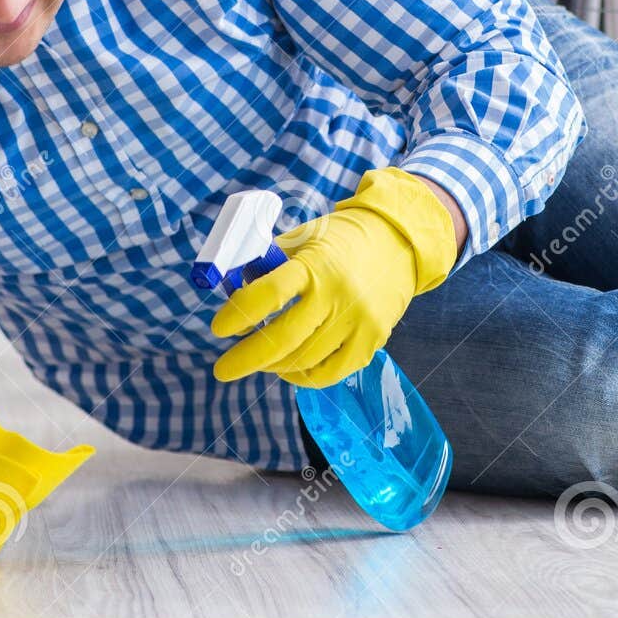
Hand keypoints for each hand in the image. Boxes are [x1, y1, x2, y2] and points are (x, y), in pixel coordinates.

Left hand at [211, 167, 457, 387]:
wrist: (398, 243)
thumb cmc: (340, 241)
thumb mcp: (301, 240)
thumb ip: (267, 265)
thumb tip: (231, 294)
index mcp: (316, 264)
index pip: (270, 293)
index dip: (239, 313)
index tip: (218, 328)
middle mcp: (338, 295)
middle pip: (283, 339)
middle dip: (245, 359)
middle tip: (223, 369)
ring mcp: (357, 322)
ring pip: (302, 361)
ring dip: (272, 365)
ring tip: (260, 360)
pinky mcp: (372, 342)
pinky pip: (329, 374)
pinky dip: (302, 377)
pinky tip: (288, 369)